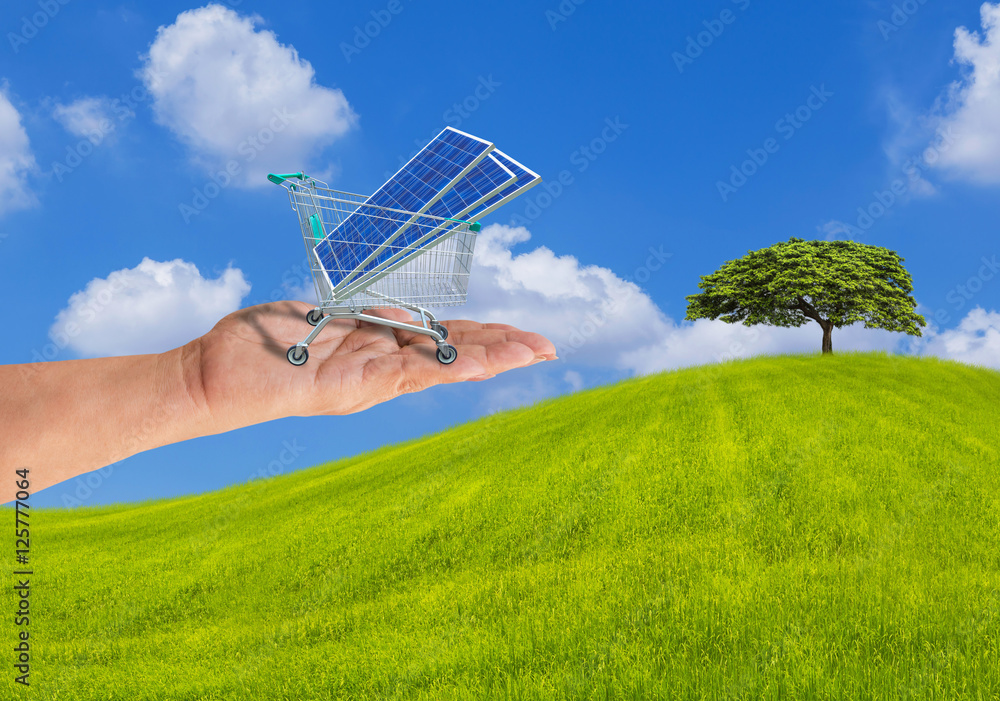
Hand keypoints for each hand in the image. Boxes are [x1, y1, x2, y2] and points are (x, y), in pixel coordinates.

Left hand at [192, 301, 557, 423]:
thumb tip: (408, 315)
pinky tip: (480, 363)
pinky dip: (447, 366)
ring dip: (488, 358)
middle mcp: (379, 372)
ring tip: (531, 353)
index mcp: (376, 352)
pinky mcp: (350, 387)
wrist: (215, 373)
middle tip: (547, 346)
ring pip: (440, 367)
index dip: (484, 339)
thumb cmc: (264, 345)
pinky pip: (406, 374)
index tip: (522, 336)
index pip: (441, 343)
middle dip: (500, 350)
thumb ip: (368, 316)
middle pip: (451, 356)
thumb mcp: (327, 318)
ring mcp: (368, 382)